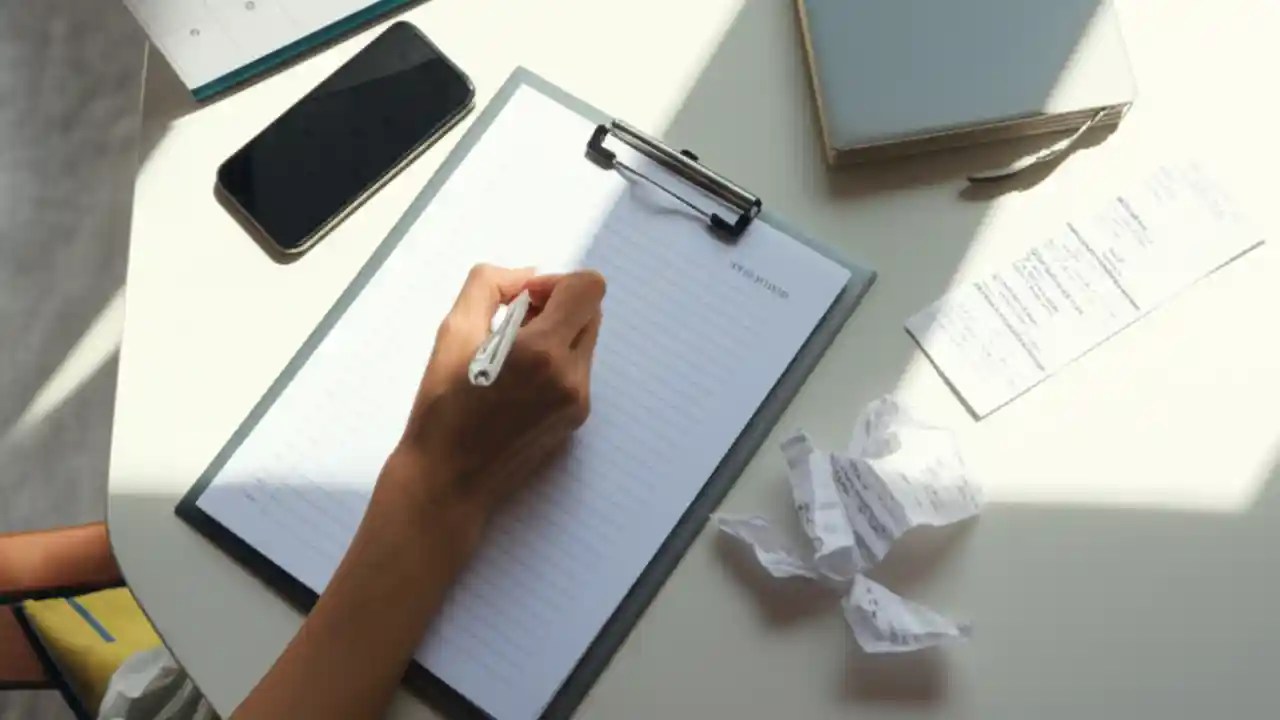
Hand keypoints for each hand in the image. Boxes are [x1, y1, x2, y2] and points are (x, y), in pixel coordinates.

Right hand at [389, 264, 605, 525]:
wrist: (448, 481)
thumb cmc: (442, 408)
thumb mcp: (452, 332)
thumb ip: (489, 285)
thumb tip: (528, 277)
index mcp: (542, 352)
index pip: (588, 288)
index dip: (556, 283)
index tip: (522, 301)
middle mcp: (571, 377)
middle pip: (592, 312)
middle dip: (557, 306)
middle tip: (514, 325)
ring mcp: (579, 402)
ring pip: (585, 342)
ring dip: (556, 335)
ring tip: (512, 357)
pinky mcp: (576, 420)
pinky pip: (578, 371)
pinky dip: (555, 363)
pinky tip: (517, 384)